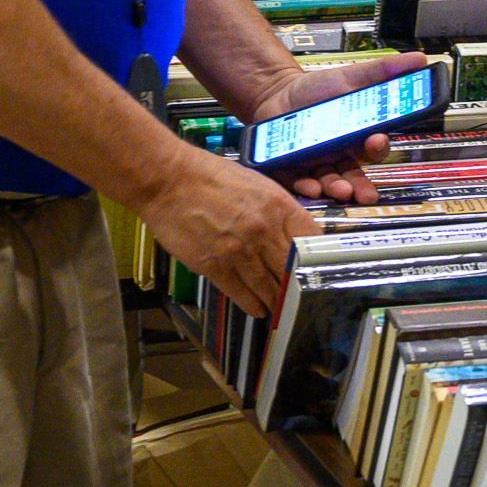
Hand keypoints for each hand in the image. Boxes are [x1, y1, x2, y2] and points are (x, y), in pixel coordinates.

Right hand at [131, 148, 319, 317]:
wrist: (169, 179)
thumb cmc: (213, 177)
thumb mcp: (258, 185)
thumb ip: (279, 212)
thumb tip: (296, 237)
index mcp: (279, 207)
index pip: (313, 242)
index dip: (317, 260)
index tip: (317, 270)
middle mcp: (263, 231)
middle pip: (293, 270)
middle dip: (298, 286)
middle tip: (303, 298)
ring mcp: (239, 251)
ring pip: (268, 287)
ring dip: (276, 302)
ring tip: (281, 308)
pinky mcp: (214, 266)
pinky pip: (241, 294)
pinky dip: (252, 305)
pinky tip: (259, 309)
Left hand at [245, 50, 433, 201]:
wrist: (276, 92)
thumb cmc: (316, 89)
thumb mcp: (351, 76)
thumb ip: (383, 70)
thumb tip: (418, 59)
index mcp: (356, 136)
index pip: (374, 147)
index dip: (378, 147)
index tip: (376, 140)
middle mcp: (338, 154)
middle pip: (353, 174)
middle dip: (361, 186)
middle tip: (365, 193)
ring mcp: (315, 163)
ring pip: (329, 182)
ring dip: (336, 188)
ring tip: (340, 190)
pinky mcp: (291, 168)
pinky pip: (299, 182)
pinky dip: (306, 186)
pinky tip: (311, 188)